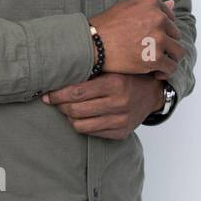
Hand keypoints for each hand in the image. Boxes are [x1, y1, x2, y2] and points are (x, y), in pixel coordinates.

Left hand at [42, 73, 163, 140]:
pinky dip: (82, 124)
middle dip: (60, 105)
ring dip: (68, 117)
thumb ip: (90, 70)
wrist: (152, 93)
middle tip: (54, 100)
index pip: (77, 93)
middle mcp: (119, 103)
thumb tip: (58, 72)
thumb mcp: (112, 67)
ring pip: (80, 125)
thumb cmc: (127, 76)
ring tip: (66, 108)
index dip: (57, 94)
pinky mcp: (121, 133)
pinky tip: (81, 115)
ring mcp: (121, 120)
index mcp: (115, 83)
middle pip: (75, 110)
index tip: (47, 93)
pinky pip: (91, 133)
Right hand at [89, 0, 183, 78]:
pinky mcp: (155, 57)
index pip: (170, 18)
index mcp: (152, 3)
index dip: (163, 30)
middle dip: (166, 44)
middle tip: (153, 52)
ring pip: (178, 52)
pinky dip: (166, 72)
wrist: (92, 43)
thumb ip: (151, 7)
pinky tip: (157, 72)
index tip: (153, 37)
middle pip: (175, 35)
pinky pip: (171, 67)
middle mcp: (159, 18)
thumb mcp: (128, 7)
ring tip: (158, 63)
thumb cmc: (106, 25)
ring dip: (170, 58)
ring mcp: (159, 38)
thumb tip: (173, 3)